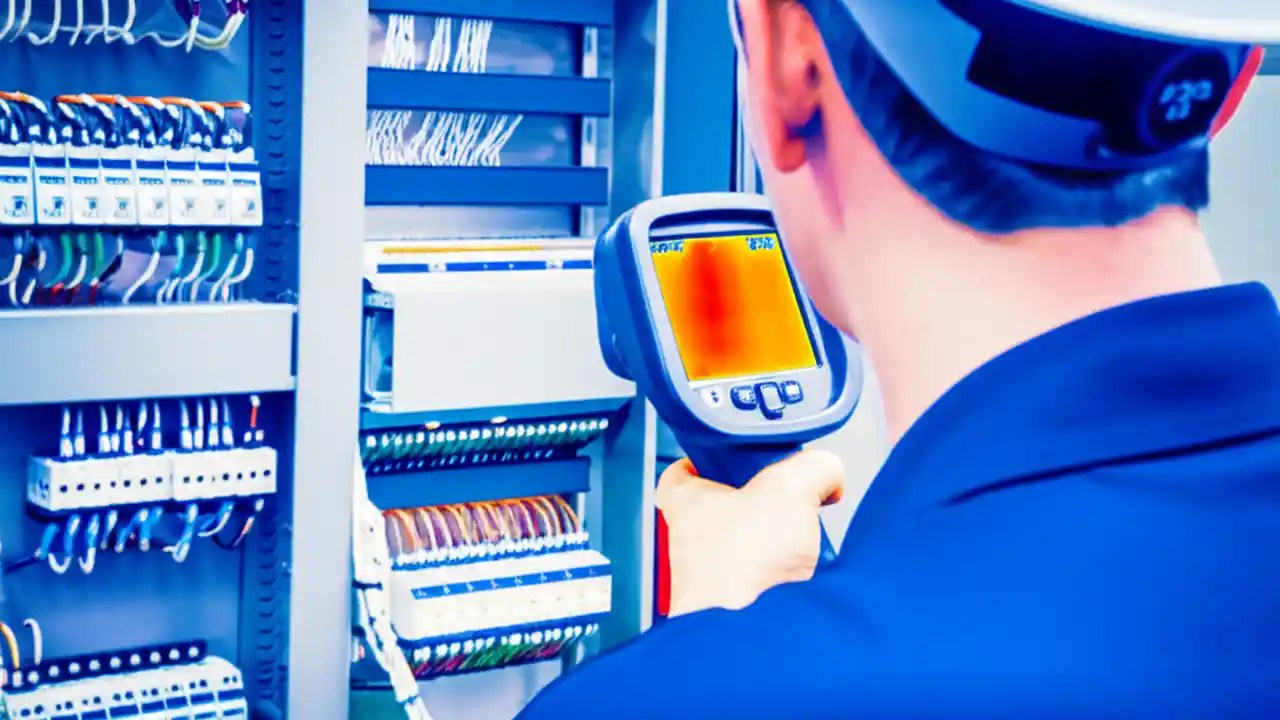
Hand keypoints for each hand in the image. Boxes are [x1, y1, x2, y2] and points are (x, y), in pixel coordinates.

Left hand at [655, 450, 844, 616]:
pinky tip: (807, 578)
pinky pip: (764, 587)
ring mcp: (712, 582)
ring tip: (802, 543)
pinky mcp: (736, 612)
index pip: (679, 474)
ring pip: (745, 552)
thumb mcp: (789, 489)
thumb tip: (827, 472)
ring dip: (775, 547)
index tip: (724, 458)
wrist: (750, 639)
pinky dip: (787, 581)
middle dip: (757, 507)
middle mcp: (693, 545)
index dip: (702, 462)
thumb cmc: (741, 567)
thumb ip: (812, 467)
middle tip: (787, 500)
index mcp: (688, 505)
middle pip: (722, 512)